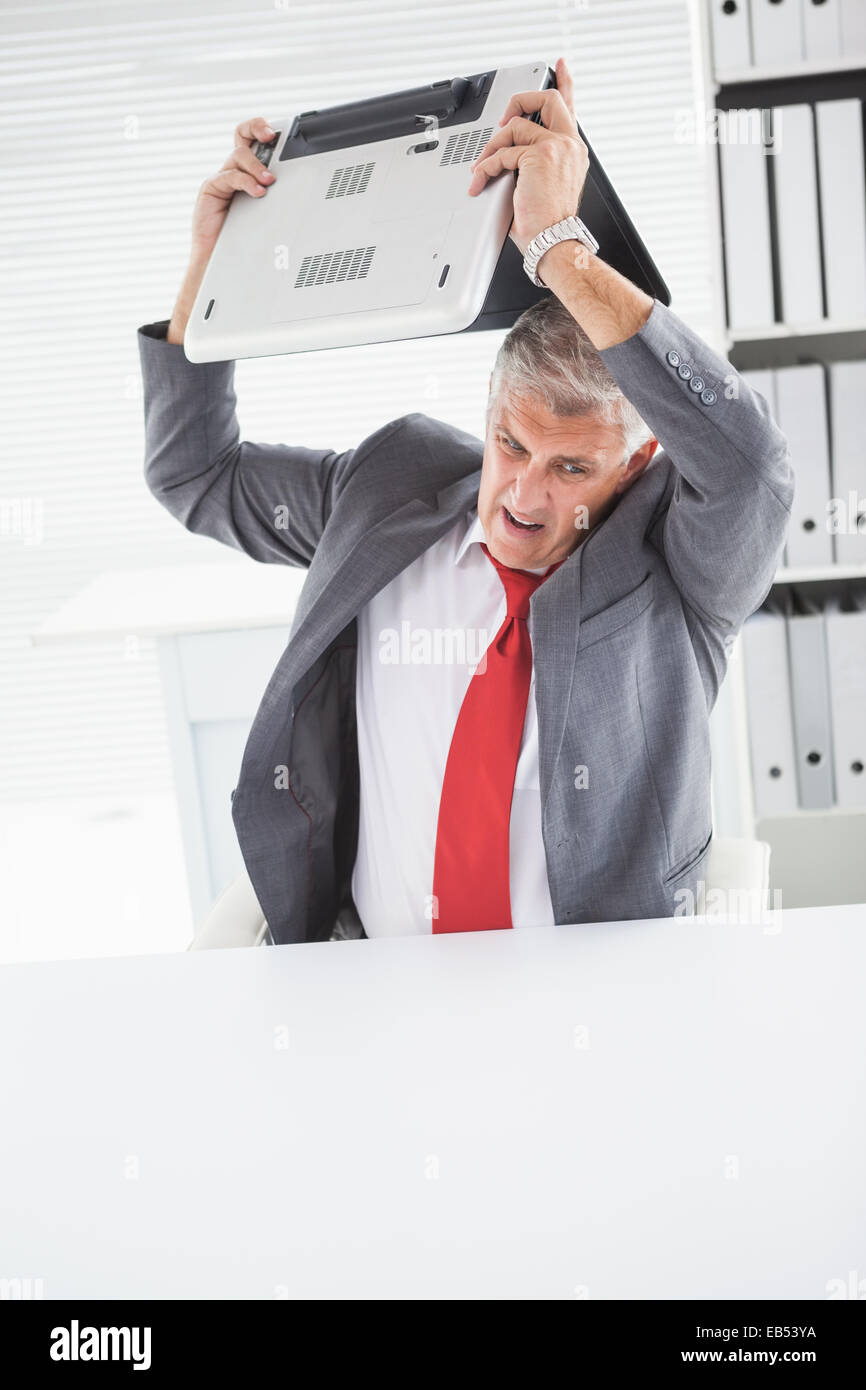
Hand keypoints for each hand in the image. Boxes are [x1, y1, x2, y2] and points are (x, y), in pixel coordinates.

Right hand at [189, 116, 277, 264]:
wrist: (219, 259)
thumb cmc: (244, 238)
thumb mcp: (268, 214)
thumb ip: (279, 199)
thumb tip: (307, 193)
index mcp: (250, 172)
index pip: (256, 141)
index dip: (265, 130)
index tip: (282, 133)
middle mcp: (235, 170)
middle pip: (243, 135)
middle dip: (257, 127)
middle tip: (271, 136)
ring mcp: (223, 178)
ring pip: (239, 154)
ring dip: (256, 165)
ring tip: (269, 180)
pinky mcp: (211, 188)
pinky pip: (229, 177)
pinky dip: (246, 182)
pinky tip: (258, 192)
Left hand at [466, 56, 588, 258]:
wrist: (554, 241)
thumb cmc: (549, 223)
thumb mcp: (546, 185)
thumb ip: (536, 162)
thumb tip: (509, 156)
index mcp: (573, 150)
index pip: (570, 107)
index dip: (565, 82)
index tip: (561, 66)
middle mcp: (568, 144)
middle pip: (545, 99)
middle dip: (519, 102)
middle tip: (502, 121)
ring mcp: (555, 147)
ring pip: (515, 126)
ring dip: (492, 147)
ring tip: (483, 167)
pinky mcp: (538, 156)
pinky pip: (503, 153)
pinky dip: (486, 167)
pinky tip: (482, 180)